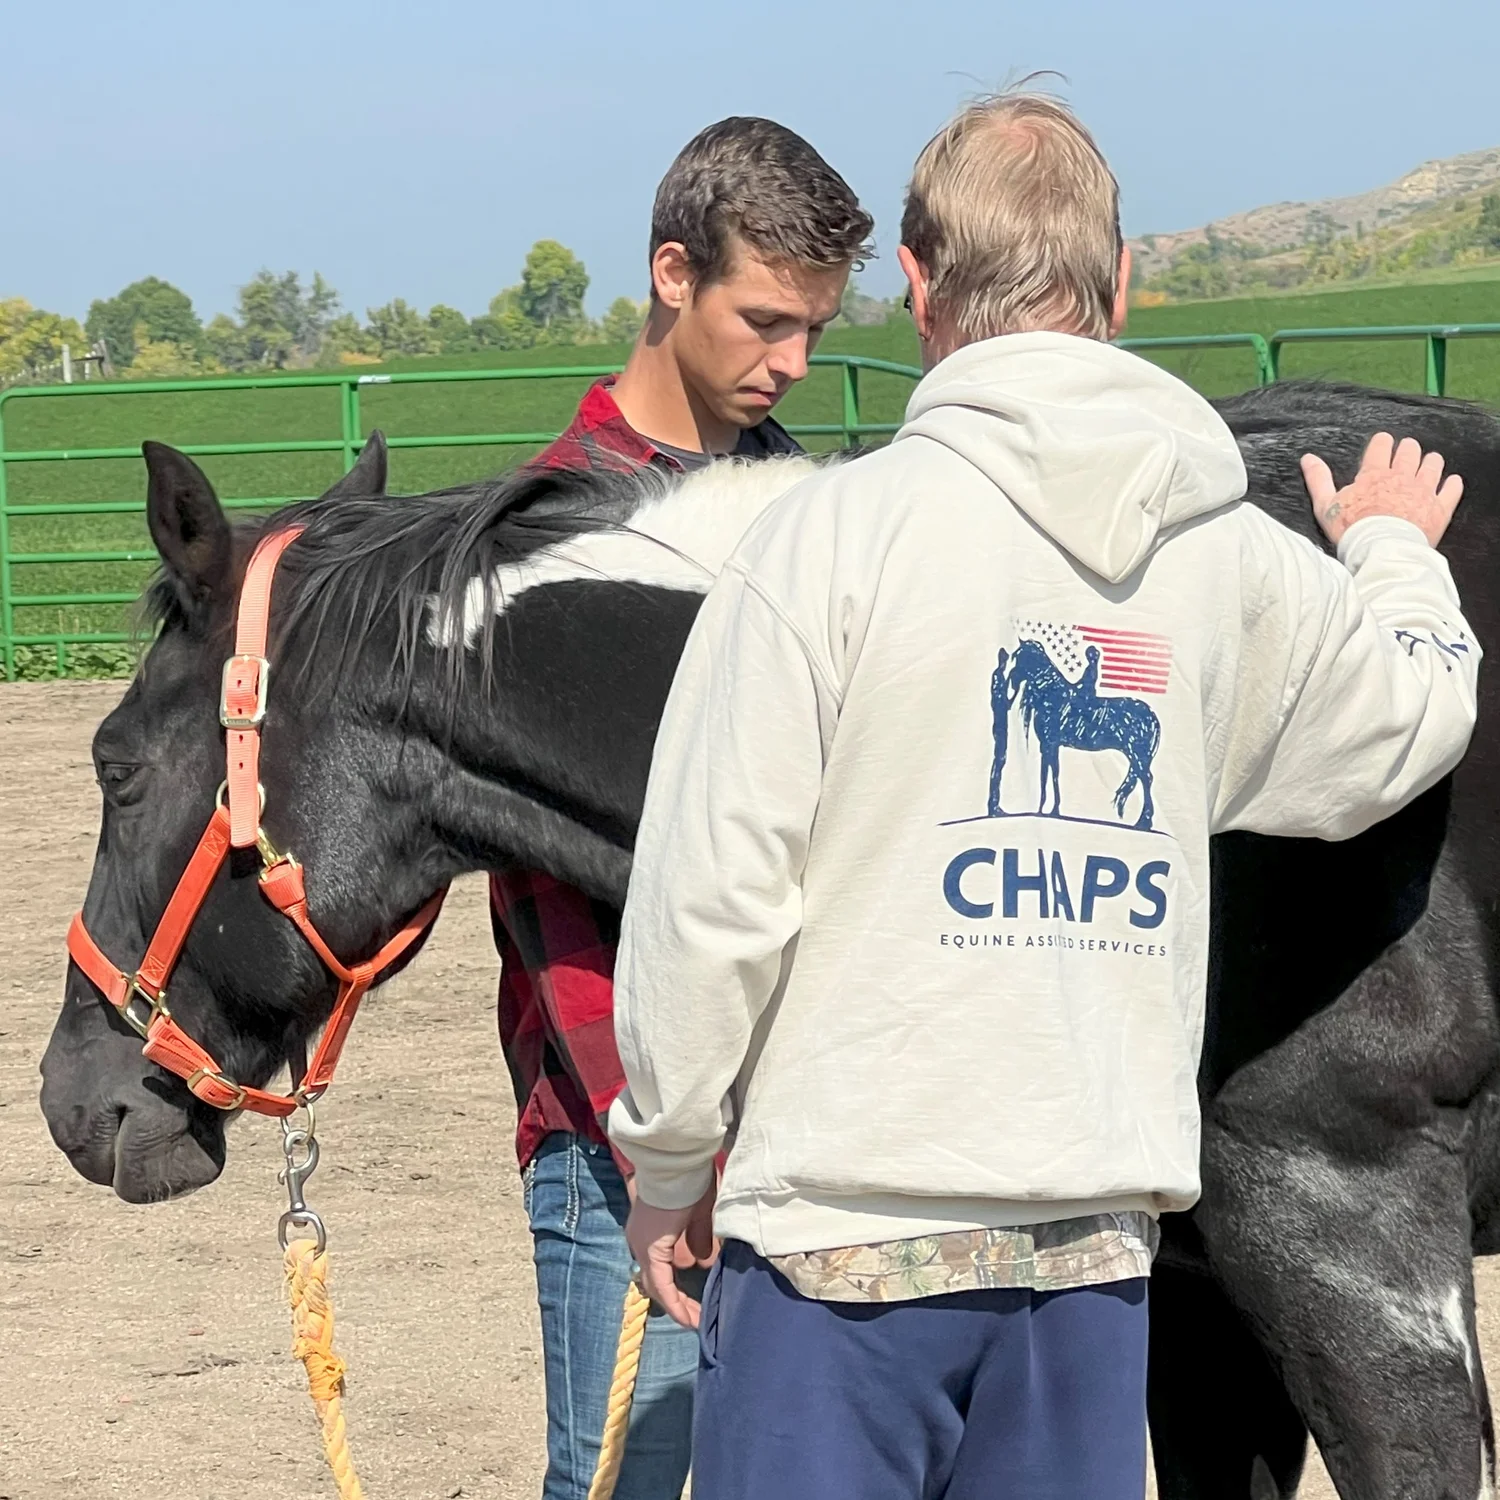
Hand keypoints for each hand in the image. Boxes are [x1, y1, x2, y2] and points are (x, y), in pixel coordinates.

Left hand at [625, 1181, 718, 1328]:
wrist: (678, 1163)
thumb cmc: (689, 1181)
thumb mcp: (698, 1214)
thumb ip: (698, 1238)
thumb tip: (703, 1260)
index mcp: (648, 1230)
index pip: (658, 1266)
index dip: (675, 1287)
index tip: (693, 1304)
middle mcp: (639, 1240)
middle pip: (656, 1280)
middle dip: (678, 1300)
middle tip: (698, 1316)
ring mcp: (642, 1245)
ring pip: (658, 1284)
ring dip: (679, 1303)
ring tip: (698, 1319)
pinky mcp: (652, 1249)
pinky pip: (663, 1284)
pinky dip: (675, 1302)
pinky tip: (688, 1318)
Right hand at [1301, 432, 1463, 547]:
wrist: (1380, 552)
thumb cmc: (1351, 530)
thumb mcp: (1326, 506)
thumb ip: (1318, 480)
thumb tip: (1307, 458)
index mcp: (1374, 474)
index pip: (1381, 446)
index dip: (1382, 442)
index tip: (1383, 442)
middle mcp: (1402, 476)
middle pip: (1409, 451)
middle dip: (1408, 449)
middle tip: (1406, 451)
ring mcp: (1423, 491)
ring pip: (1433, 465)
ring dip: (1430, 461)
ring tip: (1429, 462)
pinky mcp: (1440, 508)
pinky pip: (1452, 489)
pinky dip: (1452, 484)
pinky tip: (1451, 482)